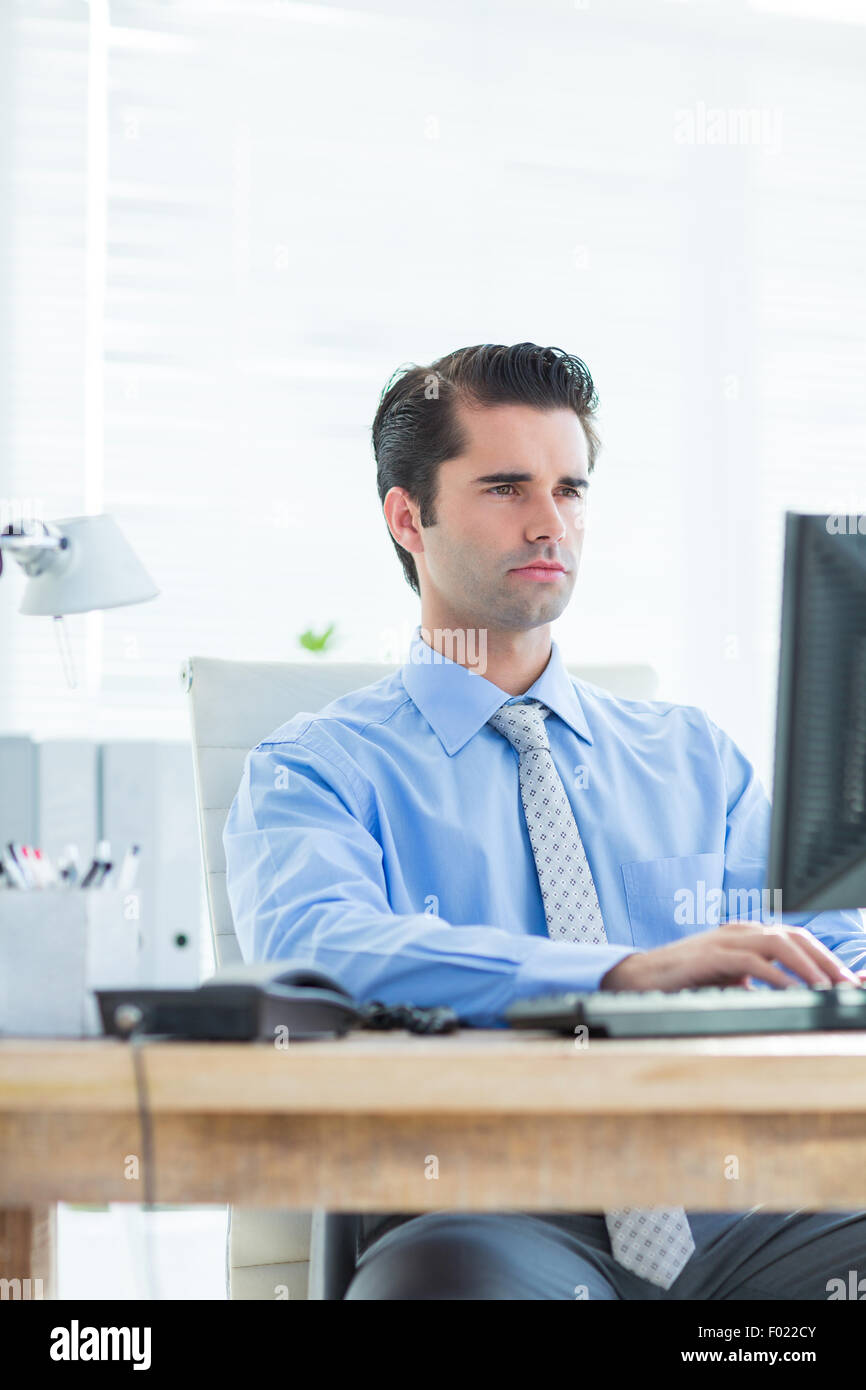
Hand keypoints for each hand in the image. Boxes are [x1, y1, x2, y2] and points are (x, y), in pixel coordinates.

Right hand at [600, 921, 863, 992]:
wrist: (640, 977)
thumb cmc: (684, 979)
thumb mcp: (731, 979)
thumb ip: (760, 981)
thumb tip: (794, 994)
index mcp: (746, 934)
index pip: (795, 938)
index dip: (823, 956)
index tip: (846, 979)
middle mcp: (740, 931)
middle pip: (793, 936)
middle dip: (824, 959)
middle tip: (846, 983)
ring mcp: (725, 940)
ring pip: (778, 943)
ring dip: (807, 966)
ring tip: (827, 987)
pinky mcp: (712, 955)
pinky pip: (752, 962)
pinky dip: (777, 976)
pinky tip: (792, 991)